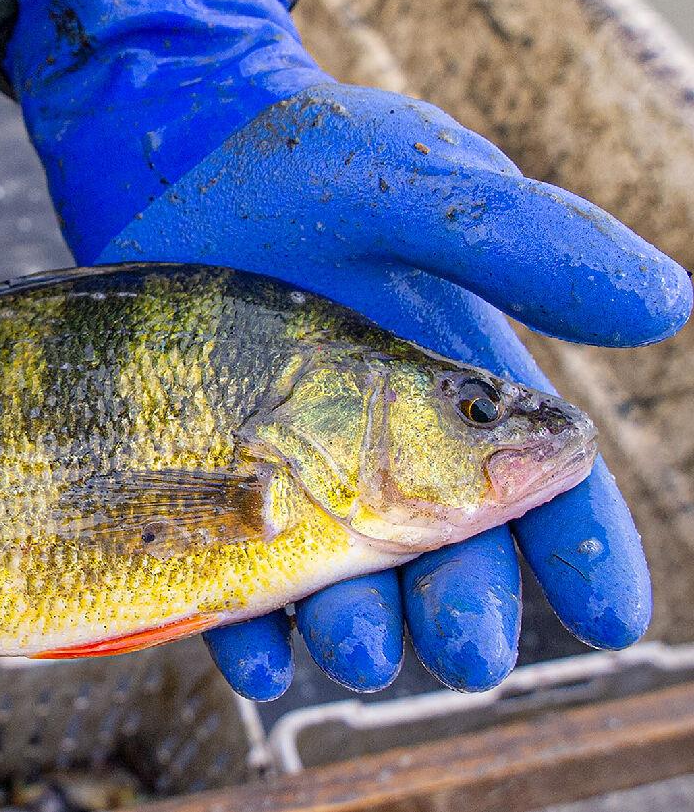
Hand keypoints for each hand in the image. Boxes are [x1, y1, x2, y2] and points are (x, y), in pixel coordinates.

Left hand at [5, 0, 691, 696]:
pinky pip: (222, 573)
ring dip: (358, 629)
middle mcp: (382, 451)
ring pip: (342, 583)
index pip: (545, 487)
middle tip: (466, 653)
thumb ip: (519, 239)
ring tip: (359, 652)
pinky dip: (236, 621)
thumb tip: (665, 307)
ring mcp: (289, 474)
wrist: (171, 161)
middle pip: (445, 555)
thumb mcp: (412, 182)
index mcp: (460, 390)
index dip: (585, 551)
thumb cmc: (309, 163)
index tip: (611, 615)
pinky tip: (247, 654)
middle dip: (464, 609)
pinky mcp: (198, 481)